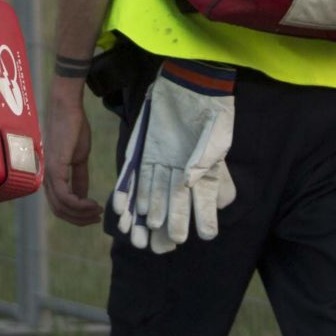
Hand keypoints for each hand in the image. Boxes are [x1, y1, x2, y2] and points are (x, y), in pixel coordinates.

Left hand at [44, 78, 99, 226]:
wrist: (68, 109)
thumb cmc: (73, 129)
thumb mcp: (79, 158)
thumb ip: (79, 178)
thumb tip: (83, 196)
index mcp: (51, 177)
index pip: (59, 206)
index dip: (77, 215)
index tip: (95, 213)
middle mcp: (46, 178)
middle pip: (59, 210)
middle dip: (79, 219)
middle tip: (98, 217)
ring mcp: (49, 173)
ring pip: (61, 206)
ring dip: (81, 213)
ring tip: (97, 210)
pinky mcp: (56, 168)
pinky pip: (65, 195)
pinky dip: (79, 204)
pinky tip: (92, 202)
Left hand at [109, 63, 235, 252]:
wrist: (193, 86)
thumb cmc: (211, 113)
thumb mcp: (215, 138)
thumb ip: (204, 164)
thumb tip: (195, 187)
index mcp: (202, 174)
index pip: (199, 203)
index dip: (197, 220)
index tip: (195, 238)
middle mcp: (181, 174)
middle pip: (171, 204)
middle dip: (163, 226)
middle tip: (155, 248)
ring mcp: (163, 164)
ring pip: (151, 195)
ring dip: (142, 216)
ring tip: (134, 236)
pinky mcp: (146, 153)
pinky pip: (136, 176)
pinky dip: (128, 192)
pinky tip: (121, 207)